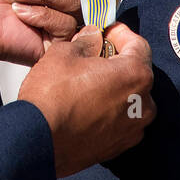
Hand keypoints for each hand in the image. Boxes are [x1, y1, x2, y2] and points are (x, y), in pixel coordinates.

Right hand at [18, 24, 155, 176]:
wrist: (37, 141)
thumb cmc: (52, 96)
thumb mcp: (65, 52)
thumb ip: (86, 41)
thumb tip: (93, 38)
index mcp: (135, 75)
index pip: (138, 45)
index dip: (119, 34)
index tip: (105, 32)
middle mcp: (143, 104)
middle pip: (136, 72)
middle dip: (117, 61)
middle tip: (93, 55)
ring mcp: (133, 129)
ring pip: (129, 98)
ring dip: (114, 87)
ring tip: (87, 82)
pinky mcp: (120, 147)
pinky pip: (121, 119)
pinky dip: (109, 110)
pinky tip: (86, 105)